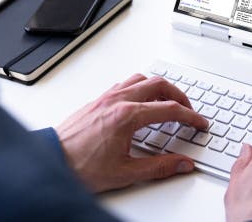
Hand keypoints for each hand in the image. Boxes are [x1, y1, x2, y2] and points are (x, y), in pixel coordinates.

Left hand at [56, 73, 208, 192]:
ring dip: (160, 87)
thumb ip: (160, 167)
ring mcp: (106, 98)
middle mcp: (118, 101)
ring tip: (169, 102)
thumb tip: (182, 163)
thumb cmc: (80, 167)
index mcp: (128, 116)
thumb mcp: (126, 173)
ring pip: (141, 79)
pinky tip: (141, 101)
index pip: (170, 109)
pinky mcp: (98, 100)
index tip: (199, 124)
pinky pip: (125, 83)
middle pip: (159, 85)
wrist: (51, 162)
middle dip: (180, 96)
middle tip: (188, 112)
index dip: (190, 117)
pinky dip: (140, 87)